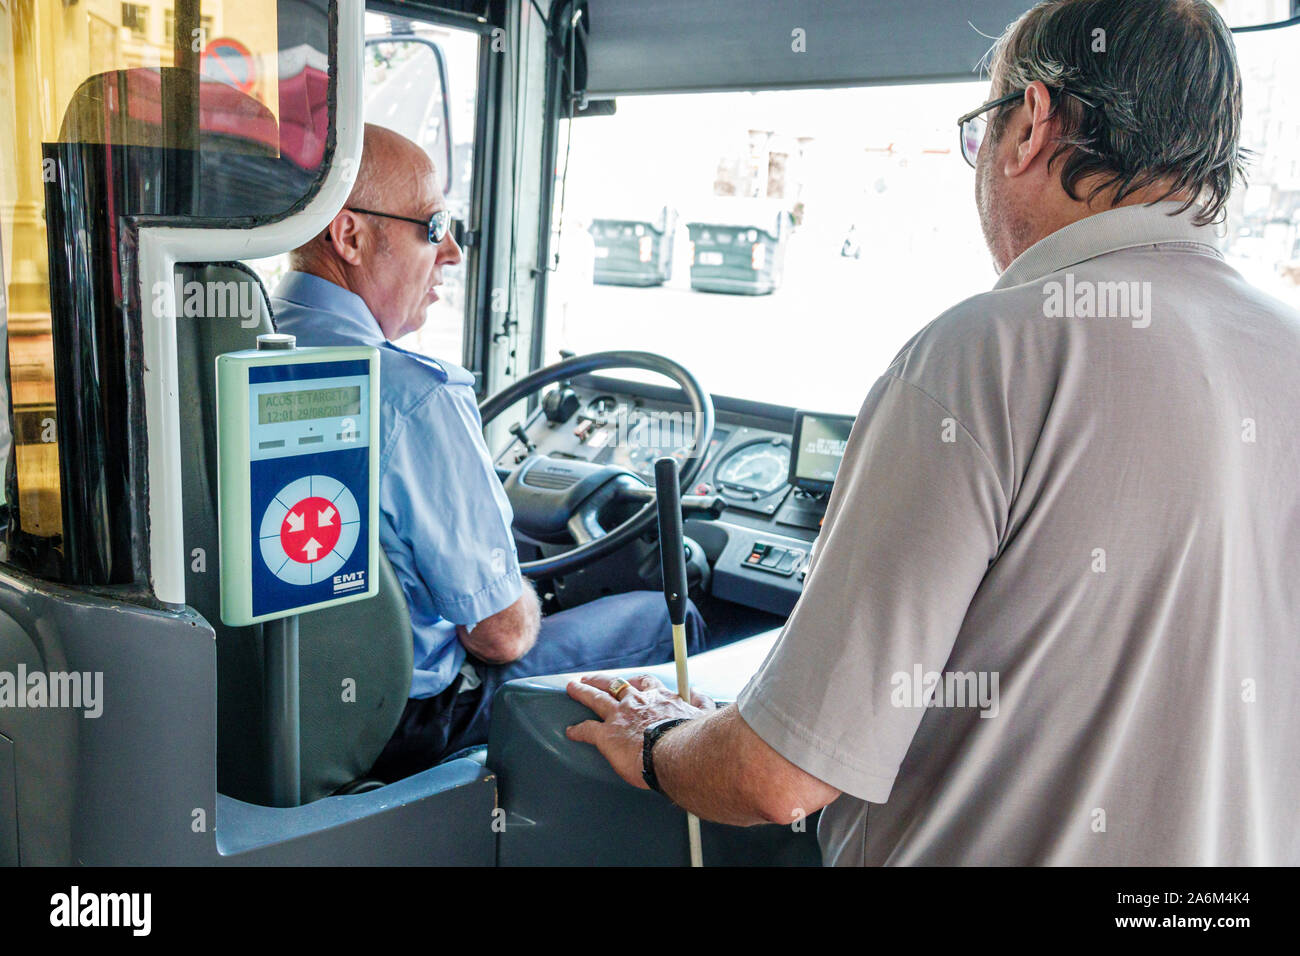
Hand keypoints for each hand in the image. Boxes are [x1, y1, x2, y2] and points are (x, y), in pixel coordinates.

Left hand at [566, 673, 716, 788]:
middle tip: (591, 678)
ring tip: (573, 687)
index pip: (645, 684)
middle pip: (615, 684)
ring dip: (583, 692)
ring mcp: (620, 717)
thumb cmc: (693, 738)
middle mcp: (637, 703)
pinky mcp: (607, 735)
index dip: (636, 683)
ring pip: (596, 699)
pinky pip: (588, 730)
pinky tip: (570, 731)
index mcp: (660, 698)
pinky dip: (578, 730)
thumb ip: (701, 702)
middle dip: (602, 680)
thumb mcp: (704, 714)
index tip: (632, 683)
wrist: (679, 753)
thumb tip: (700, 693)